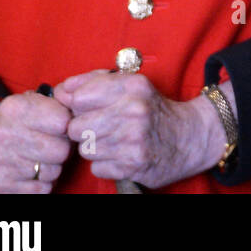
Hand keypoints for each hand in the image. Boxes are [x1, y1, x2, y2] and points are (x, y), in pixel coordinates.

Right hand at [0, 93, 71, 193]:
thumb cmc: (18, 126)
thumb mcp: (33, 105)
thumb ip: (60, 101)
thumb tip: (82, 109)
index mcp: (14, 108)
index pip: (64, 122)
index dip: (67, 127)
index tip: (59, 128)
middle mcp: (2, 133)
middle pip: (61, 150)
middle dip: (61, 150)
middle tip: (50, 147)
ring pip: (52, 172)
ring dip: (51, 168)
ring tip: (38, 160)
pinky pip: (41, 189)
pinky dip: (40, 185)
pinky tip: (29, 175)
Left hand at [56, 70, 223, 188]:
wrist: (190, 137)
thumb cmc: (153, 110)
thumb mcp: (131, 85)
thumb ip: (92, 82)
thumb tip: (60, 90)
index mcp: (131, 86)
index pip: (77, 98)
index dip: (78, 106)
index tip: (89, 109)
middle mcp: (133, 110)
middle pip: (75, 127)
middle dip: (84, 130)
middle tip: (103, 128)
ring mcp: (134, 138)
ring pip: (85, 149)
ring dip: (96, 148)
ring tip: (116, 141)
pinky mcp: (133, 164)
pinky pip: (97, 168)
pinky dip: (107, 165)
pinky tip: (122, 155)